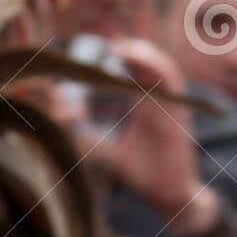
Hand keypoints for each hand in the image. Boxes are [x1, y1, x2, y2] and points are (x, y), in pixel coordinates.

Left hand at [79, 39, 220, 236]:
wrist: (170, 196)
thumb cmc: (141, 174)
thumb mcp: (107, 153)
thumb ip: (86, 138)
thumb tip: (57, 124)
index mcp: (148, 108)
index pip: (136, 74)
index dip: (124, 57)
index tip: (103, 44)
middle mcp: (162, 104)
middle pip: (151, 66)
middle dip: (132, 49)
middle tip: (108, 40)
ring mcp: (172, 109)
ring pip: (163, 70)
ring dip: (144, 55)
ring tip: (121, 46)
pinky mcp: (179, 117)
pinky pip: (173, 87)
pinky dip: (157, 69)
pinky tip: (139, 61)